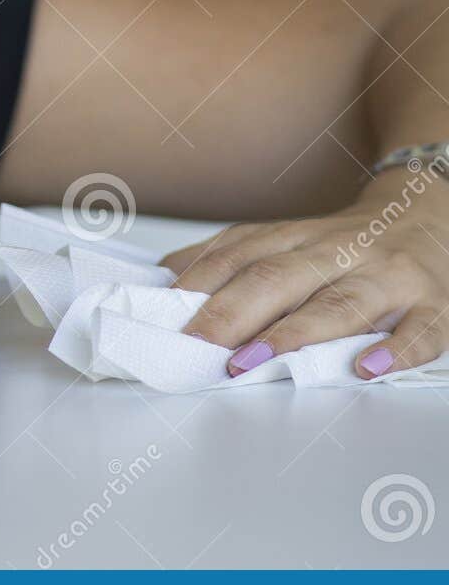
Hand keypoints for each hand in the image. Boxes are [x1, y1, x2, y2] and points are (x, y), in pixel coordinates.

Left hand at [162, 164, 448, 377]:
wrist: (430, 216)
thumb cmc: (342, 245)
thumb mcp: (283, 239)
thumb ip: (229, 257)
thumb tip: (162, 277)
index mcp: (292, 238)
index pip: (236, 258)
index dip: (199, 288)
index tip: (165, 319)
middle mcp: (336, 252)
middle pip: (276, 279)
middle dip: (231, 314)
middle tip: (198, 348)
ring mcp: (386, 277)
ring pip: (338, 304)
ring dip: (293, 334)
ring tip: (254, 360)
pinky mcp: (434, 303)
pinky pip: (421, 328)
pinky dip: (396, 349)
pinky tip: (368, 367)